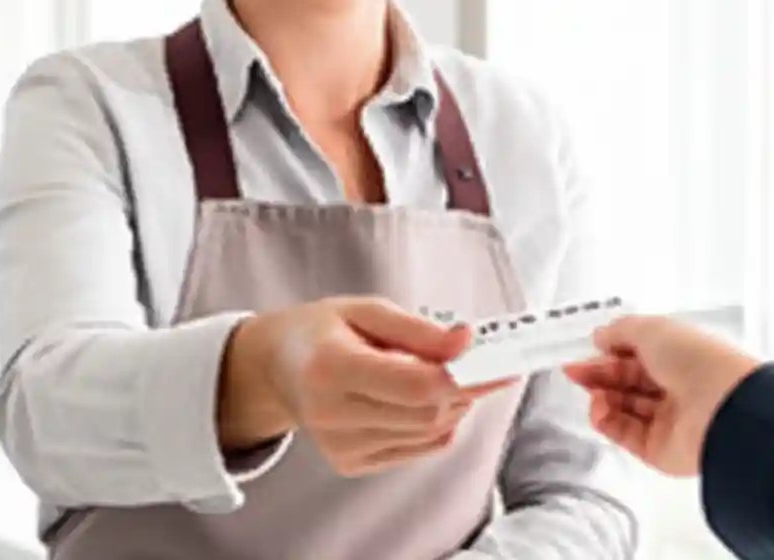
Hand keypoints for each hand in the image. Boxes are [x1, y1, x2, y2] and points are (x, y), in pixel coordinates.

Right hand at [219, 297, 509, 476]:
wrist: (277, 368)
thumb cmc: (322, 331)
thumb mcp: (367, 310)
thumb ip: (419, 329)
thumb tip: (467, 340)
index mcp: (330, 368)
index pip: (415, 386)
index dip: (463, 375)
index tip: (496, 360)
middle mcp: (330, 415)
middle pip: (428, 413)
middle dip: (464, 388)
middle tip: (477, 361)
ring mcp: (339, 446)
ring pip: (429, 433)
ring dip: (453, 404)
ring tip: (440, 373)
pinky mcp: (350, 463)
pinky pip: (419, 447)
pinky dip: (436, 422)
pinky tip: (421, 398)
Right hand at [564, 316, 760, 476]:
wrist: (721, 407)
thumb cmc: (694, 360)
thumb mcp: (652, 329)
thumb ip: (621, 331)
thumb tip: (600, 336)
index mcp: (679, 357)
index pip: (637, 356)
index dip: (609, 354)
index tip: (584, 352)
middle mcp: (675, 389)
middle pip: (627, 383)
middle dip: (599, 375)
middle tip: (575, 372)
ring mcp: (668, 421)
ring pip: (624, 409)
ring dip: (602, 397)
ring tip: (591, 390)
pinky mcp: (659, 450)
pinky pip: (625, 435)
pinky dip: (607, 422)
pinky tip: (598, 409)